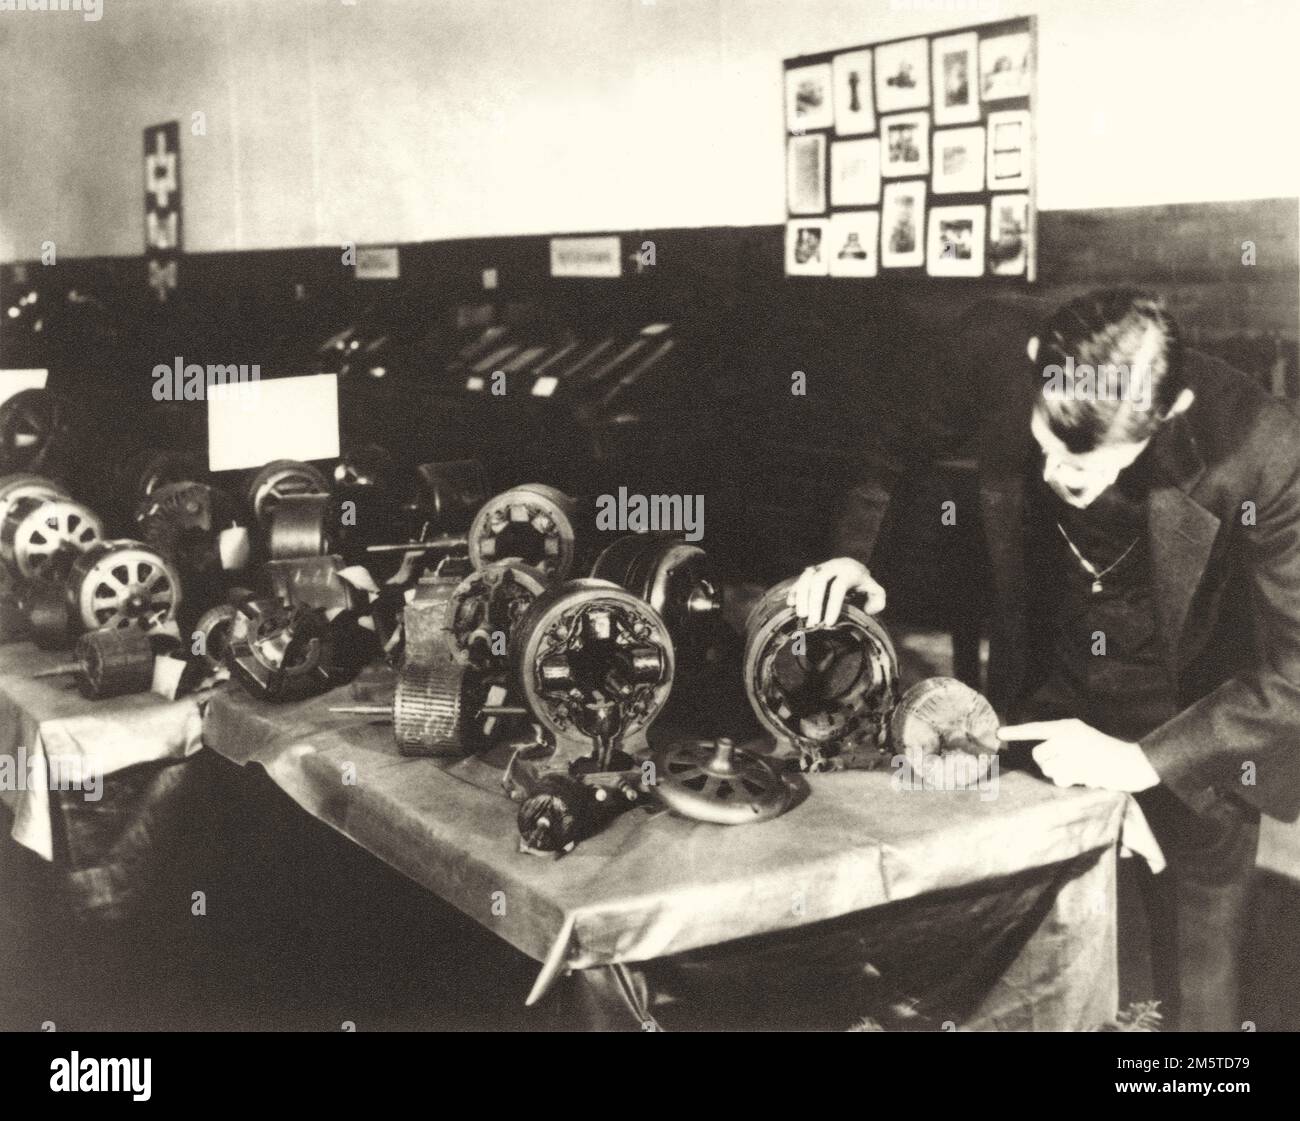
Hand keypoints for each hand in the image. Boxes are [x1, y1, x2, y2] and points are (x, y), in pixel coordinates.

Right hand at [786, 557, 886, 626]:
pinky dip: (794, 591)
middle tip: (812, 622)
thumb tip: (868, 610)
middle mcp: (832, 567)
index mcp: (848, 571)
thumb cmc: (861, 583)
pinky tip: (791, 605)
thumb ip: (877, 599)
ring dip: (802, 597)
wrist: (849, 564)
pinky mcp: (809, 572)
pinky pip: (798, 579)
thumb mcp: (874, 589)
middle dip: (814, 603)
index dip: (833, 605)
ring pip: (806, 579)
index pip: (838, 587)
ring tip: (801, 616)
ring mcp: (819, 568)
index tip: (829, 623)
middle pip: (819, 581)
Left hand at [997, 719, 1159, 792]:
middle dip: (1049, 764)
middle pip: (1038, 755)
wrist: (1133, 762)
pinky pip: (1060, 780)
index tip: (998, 734)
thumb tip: (1041, 758)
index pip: (1036, 728)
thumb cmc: (1106, 752)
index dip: (1016, 732)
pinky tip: (1085, 777)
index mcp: (1067, 727)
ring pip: (1048, 769)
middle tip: (1069, 764)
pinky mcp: (1078, 768)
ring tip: (1080, 770)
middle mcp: (1067, 736)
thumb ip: (1061, 743)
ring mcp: (1072, 752)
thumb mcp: (1082, 738)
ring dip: (1060, 774)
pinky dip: (1069, 782)